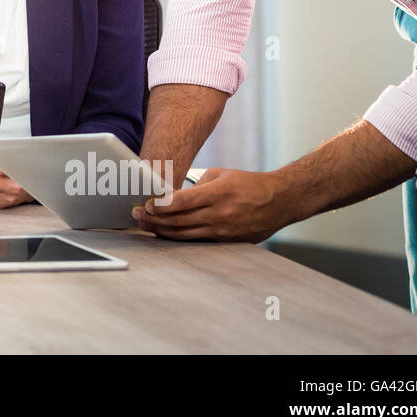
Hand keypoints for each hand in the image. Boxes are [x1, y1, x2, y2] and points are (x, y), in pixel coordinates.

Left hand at [131, 168, 292, 241]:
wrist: (280, 201)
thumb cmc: (249, 184)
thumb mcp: (222, 174)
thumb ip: (197, 184)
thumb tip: (173, 193)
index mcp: (218, 193)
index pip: (182, 202)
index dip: (161, 205)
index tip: (145, 204)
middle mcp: (219, 214)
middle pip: (178, 220)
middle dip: (153, 219)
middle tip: (135, 215)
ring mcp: (223, 230)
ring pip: (184, 234)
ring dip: (161, 231)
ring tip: (143, 225)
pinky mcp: (226, 241)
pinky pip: (197, 241)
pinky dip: (178, 238)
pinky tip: (164, 234)